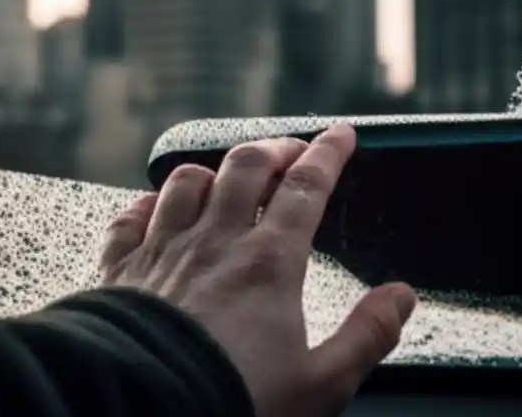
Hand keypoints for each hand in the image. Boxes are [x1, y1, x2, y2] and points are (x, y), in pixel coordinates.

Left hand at [99, 123, 416, 416]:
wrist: (138, 407)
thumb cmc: (231, 401)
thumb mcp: (320, 385)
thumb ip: (366, 336)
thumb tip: (401, 296)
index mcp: (269, 263)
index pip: (306, 187)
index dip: (329, 153)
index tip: (342, 133)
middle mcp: (214, 243)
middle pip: (246, 166)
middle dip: (275, 149)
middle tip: (292, 151)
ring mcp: (163, 251)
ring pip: (187, 180)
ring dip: (213, 169)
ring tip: (227, 174)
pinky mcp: (120, 271)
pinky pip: (131, 217)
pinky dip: (147, 204)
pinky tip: (155, 208)